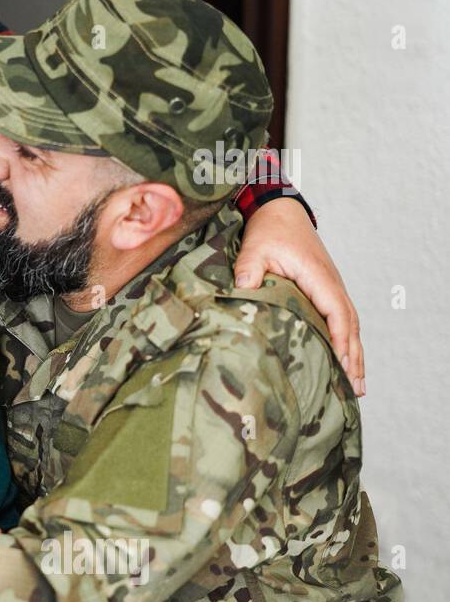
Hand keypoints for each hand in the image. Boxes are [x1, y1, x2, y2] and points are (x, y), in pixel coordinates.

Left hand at [235, 197, 365, 395]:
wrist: (279, 212)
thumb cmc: (269, 230)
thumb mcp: (255, 247)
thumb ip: (250, 268)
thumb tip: (244, 287)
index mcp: (319, 276)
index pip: (337, 312)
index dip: (342, 339)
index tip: (345, 364)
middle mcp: (331, 284)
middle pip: (350, 325)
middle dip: (354, 356)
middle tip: (357, 388)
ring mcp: (331, 288)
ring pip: (349, 325)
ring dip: (355, 353)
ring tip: (357, 385)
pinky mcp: (324, 291)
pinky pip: (340, 319)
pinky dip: (346, 341)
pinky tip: (345, 360)